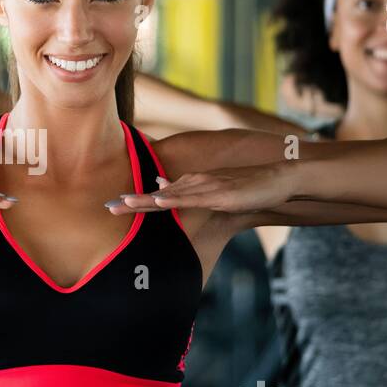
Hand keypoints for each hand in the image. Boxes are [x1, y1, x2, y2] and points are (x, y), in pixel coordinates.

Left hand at [106, 162, 293, 214]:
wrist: (278, 180)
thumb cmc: (249, 188)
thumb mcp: (216, 192)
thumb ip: (189, 192)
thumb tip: (161, 189)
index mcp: (192, 184)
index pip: (159, 196)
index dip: (136, 202)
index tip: (114, 206)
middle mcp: (194, 183)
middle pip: (157, 195)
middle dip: (133, 202)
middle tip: (108, 207)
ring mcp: (206, 187)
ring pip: (170, 196)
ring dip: (146, 200)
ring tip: (123, 204)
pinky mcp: (219, 193)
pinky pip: (192, 198)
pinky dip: (174, 199)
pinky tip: (159, 201)